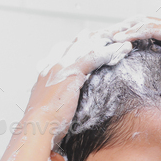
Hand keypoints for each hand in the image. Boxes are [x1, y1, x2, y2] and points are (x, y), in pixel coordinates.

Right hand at [25, 16, 151, 144]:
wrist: (37, 127)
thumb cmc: (44, 124)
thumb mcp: (50, 108)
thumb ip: (57, 100)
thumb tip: (64, 107)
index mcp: (46, 72)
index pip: (63, 49)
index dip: (79, 44)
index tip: (92, 40)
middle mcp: (52, 65)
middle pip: (77, 43)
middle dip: (95, 37)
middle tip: (111, 33)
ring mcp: (61, 66)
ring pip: (87, 47)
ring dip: (107, 41)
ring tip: (122, 37)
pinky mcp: (71, 73)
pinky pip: (94, 57)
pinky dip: (110, 52)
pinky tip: (123, 50)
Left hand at [111, 16, 160, 88]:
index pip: (149, 29)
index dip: (132, 34)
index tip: (115, 43)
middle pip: (142, 22)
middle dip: (122, 28)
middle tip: (104, 37)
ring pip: (142, 22)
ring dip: (123, 29)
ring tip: (106, 37)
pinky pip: (150, 29)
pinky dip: (134, 33)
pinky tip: (120, 39)